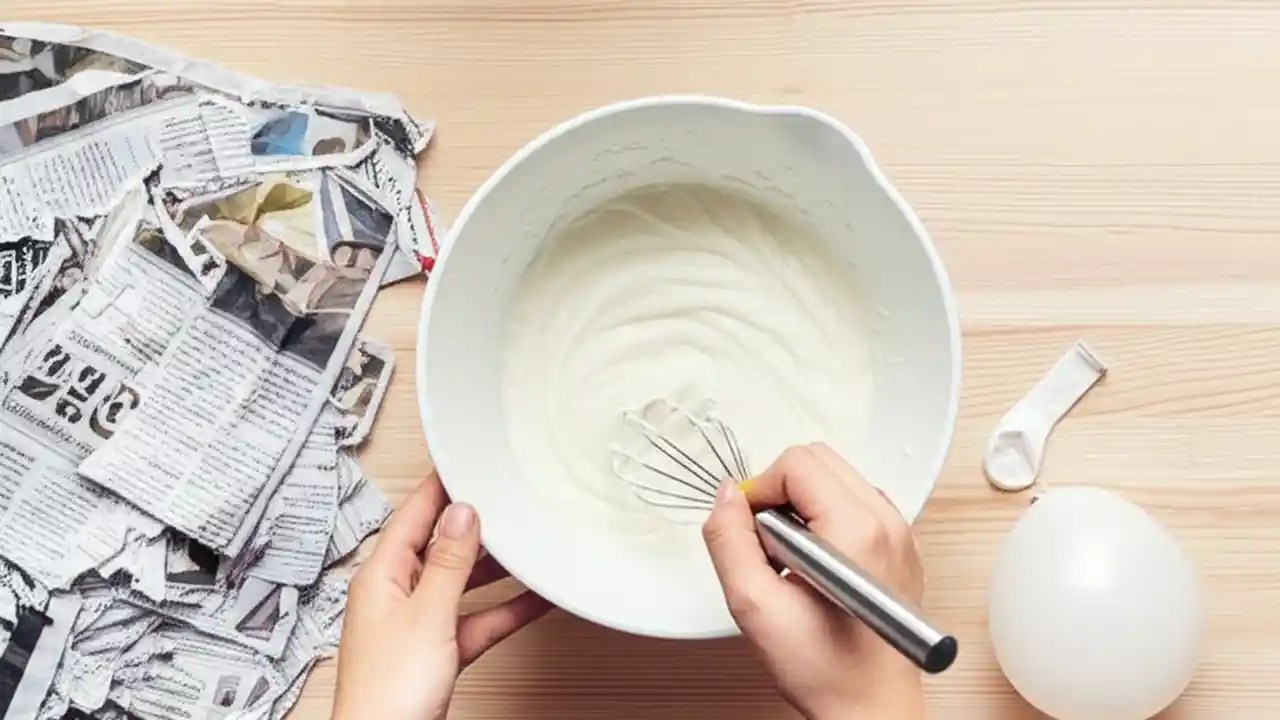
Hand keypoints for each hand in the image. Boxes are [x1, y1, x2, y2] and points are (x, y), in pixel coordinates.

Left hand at [333, 472, 552, 719]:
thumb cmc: (386, 693)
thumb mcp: (427, 616)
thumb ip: (448, 563)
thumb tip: (462, 513)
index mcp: (381, 575)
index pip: (413, 514)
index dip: (440, 486)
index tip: (466, 460)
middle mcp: (396, 594)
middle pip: (439, 545)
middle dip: (476, 526)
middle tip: (507, 500)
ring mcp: (417, 624)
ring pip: (462, 583)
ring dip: (495, 569)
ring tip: (529, 548)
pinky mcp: (436, 651)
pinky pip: (476, 619)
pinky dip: (504, 609)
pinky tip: (534, 600)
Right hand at [702, 444, 928, 719]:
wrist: (871, 709)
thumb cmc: (826, 671)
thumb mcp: (755, 606)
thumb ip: (729, 540)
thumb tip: (726, 497)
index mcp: (856, 531)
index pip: (796, 463)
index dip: (760, 491)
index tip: (750, 533)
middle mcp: (887, 523)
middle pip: (819, 460)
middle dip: (780, 492)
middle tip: (768, 545)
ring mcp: (900, 534)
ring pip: (837, 478)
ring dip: (802, 507)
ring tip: (791, 561)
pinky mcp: (900, 548)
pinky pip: (855, 504)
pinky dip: (825, 520)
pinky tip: (814, 566)